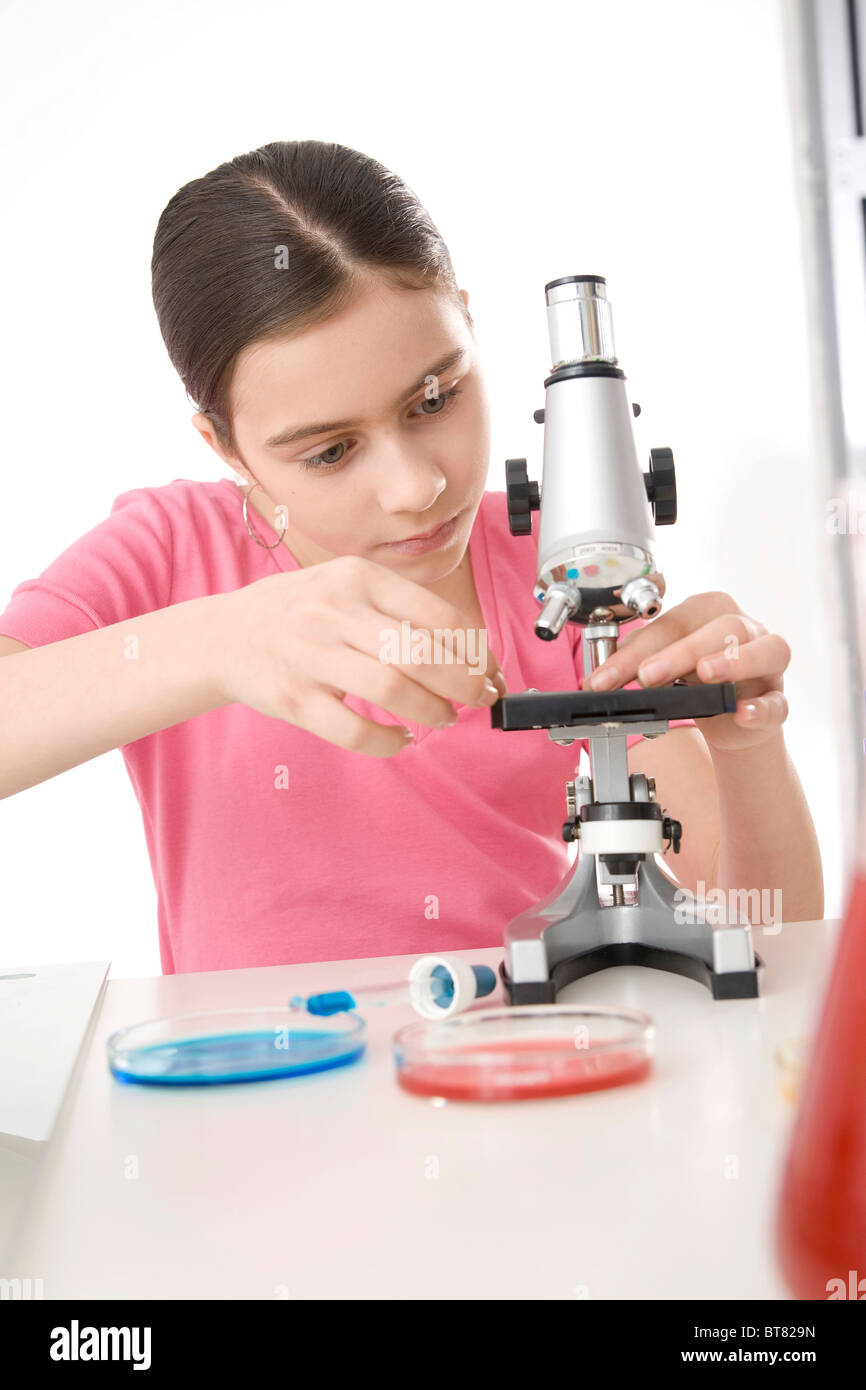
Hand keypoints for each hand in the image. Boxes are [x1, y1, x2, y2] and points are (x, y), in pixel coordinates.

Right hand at [212, 554, 505, 756]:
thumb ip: (398, 610)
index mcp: (356, 576)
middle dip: (465, 684)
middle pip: (421, 654)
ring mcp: (310, 655)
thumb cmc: (297, 612)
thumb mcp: (344, 587)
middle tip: (479, 699)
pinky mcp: (293, 698)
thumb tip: (470, 652)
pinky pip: (354, 730)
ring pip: (393, 690)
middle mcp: (333, 610)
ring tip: (444, 718)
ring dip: (432, 712)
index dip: (474, 651)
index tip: (489, 671)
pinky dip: (388, 741)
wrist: (222, 636)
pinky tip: (400, 739)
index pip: (435, 616)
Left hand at [583, 591, 789, 751]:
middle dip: (681, 652)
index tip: (606, 678)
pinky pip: (778, 701)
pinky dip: (763, 708)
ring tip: (705, 675)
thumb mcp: (665, 665)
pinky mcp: (778, 698)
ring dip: (733, 661)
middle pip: (720, 628)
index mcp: (709, 612)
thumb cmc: (698, 681)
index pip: (672, 624)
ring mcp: (768, 662)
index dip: (636, 651)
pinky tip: (745, 713)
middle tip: (648, 675)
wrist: (733, 717)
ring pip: (765, 650)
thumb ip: (638, 662)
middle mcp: (745, 628)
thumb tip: (600, 675)